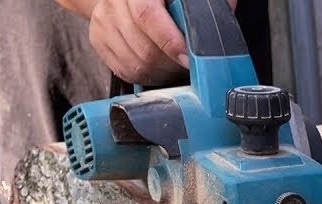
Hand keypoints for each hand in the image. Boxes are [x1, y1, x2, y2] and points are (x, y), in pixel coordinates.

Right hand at [87, 0, 237, 85]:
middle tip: (188, 67)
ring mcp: (105, 19)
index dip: (170, 42)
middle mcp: (117, 0)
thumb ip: (209, 5)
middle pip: (143, 47)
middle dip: (171, 65)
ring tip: (176, 68)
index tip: (189, 59)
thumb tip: (223, 20)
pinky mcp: (98, 37)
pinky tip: (160, 70)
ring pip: (134, 62)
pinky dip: (146, 77)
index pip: (148, 16)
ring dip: (161, 74)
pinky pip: (123, 70)